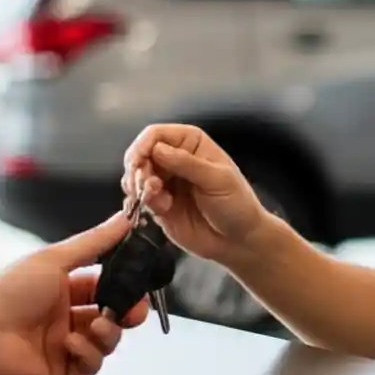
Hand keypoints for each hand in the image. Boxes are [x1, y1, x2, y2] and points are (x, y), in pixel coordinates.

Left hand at [0, 214, 150, 374]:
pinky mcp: (62, 371)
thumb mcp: (55, 259)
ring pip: (106, 341)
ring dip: (108, 333)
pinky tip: (72, 343)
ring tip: (96, 326)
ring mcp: (64, 345)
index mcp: (61, 290)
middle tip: (134, 312)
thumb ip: (94, 241)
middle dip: (128, 313)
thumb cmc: (9, 294)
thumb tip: (124, 219)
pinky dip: (88, 354)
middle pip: (111, 315)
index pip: (103, 286)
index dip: (123, 286)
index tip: (140, 282)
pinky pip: (90, 365)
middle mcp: (64, 317)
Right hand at [122, 124, 269, 263]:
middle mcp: (175, 158)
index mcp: (191, 143)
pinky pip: (138, 198)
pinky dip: (141, 203)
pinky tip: (162, 209)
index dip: (142, 146)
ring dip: (138, 187)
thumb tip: (157, 149)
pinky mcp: (158, 204)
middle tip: (149, 187)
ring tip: (159, 200)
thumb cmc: (237, 204)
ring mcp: (165, 181)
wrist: (238, 240)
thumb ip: (187, 164)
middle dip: (138, 170)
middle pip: (140, 154)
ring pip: (135, 176)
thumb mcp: (217, 180)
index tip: (137, 164)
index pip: (156, 134)